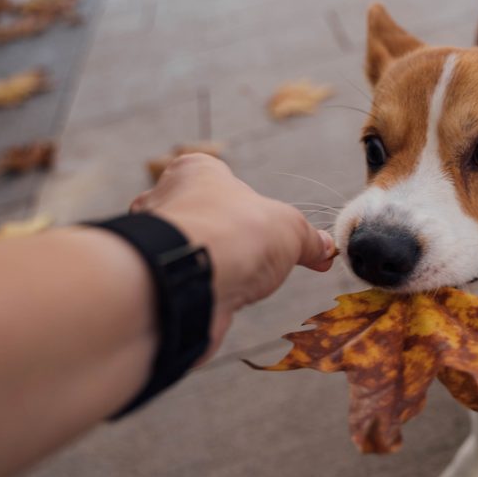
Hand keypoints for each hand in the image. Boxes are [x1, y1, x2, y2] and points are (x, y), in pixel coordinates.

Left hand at [129, 153, 335, 357]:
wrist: (189, 280)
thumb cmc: (234, 234)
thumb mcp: (290, 230)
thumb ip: (307, 239)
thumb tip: (325, 248)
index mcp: (195, 173)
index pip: (217, 177)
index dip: (246, 201)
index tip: (269, 226)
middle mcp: (165, 203)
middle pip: (201, 217)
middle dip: (228, 238)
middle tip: (256, 257)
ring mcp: (153, 245)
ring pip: (187, 254)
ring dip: (213, 269)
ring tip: (240, 283)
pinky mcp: (152, 284)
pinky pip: (178, 286)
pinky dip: (199, 295)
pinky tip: (219, 303)